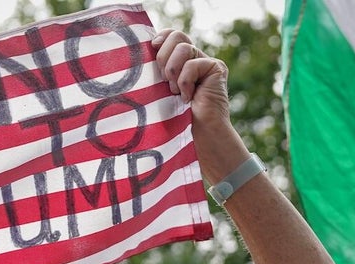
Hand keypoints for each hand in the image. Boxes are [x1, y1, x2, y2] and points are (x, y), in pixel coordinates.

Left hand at [151, 29, 247, 181]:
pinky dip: (185, 82)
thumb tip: (137, 53)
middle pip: (178, 35)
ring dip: (174, 71)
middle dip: (164, 57)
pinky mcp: (216, 68)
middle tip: (164, 81)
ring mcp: (207, 63)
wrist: (197, 137)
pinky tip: (189, 98)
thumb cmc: (174, 120)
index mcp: (180, 62)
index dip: (161, 38)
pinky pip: (193, 64)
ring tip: (176, 91)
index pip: (172, 35)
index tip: (152, 48)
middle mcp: (195, 58)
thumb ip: (155, 72)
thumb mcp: (159, 91)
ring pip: (184, 47)